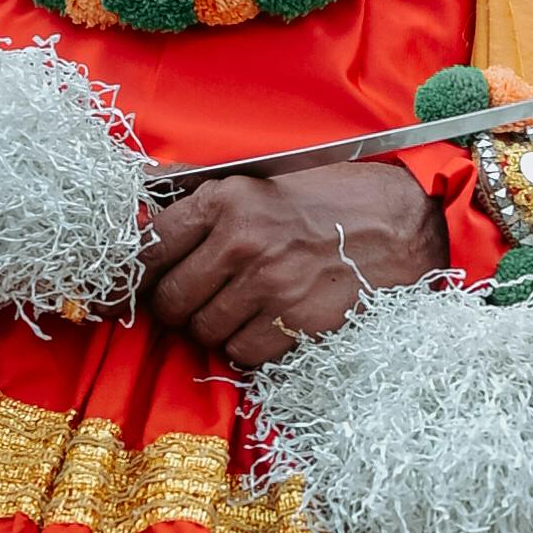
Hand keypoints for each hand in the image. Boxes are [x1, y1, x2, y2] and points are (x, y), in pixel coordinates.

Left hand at [142, 160, 443, 373]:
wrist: (401, 223)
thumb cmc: (329, 198)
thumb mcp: (260, 179)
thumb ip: (198, 191)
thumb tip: (140, 191)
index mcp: (227, 200)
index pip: (149, 249)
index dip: (133, 276)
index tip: (131, 288)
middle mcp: (242, 242)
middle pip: (170, 301)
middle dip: (174, 309)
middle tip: (193, 302)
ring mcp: (270, 285)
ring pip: (204, 332)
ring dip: (213, 329)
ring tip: (236, 310)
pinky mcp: (297, 321)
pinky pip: (243, 353)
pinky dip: (246, 347)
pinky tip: (264, 325)